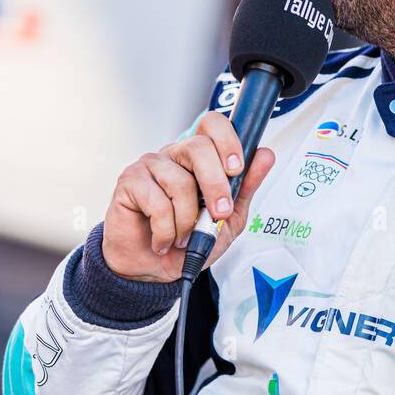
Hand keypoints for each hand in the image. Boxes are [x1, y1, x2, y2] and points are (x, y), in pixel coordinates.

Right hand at [101, 111, 275, 282]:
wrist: (155, 269)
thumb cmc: (190, 240)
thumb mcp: (229, 218)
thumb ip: (245, 186)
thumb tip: (266, 155)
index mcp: (199, 157)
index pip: (212, 124)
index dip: (227, 140)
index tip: (237, 168)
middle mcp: (174, 155)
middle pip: (198, 147)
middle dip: (216, 185)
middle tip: (219, 213)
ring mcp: (149, 166)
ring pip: (180, 180)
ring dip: (188, 218)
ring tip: (184, 236)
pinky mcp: (129, 183)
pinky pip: (157, 202)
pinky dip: (167, 230)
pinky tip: (163, 240)